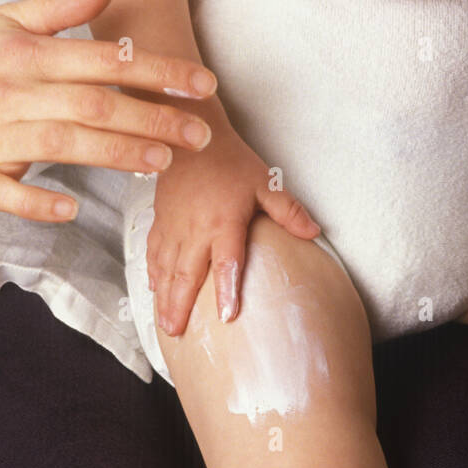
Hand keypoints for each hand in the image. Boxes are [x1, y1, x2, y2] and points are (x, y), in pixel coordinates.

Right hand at [0, 0, 217, 222]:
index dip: (157, 71)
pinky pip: (8, 192)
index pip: (103, 60)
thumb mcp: (3, 22)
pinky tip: (74, 206)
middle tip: (201, 132)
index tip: (202, 83)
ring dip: (117, 153)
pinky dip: (39, 200)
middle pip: (94, 104)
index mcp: (25, 55)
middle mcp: (12, 93)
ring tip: (164, 162)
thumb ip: (58, 8)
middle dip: (153, 117)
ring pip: (63, 144)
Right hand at [146, 122, 319, 337]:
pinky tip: (154, 288)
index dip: (226, 290)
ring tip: (165, 323)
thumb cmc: (230, 160)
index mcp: (224, 221)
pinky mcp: (160, 220)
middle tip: (178, 332)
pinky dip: (153, 273)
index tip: (226, 316)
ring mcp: (173, 226)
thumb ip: (288, 210)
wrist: (193, 135)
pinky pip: (153, 252)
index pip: (227, 263)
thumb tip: (314, 232)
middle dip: (180, 306)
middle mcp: (194, 229)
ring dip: (164, 297)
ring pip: (165, 268)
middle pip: (186, 274)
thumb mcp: (265, 182)